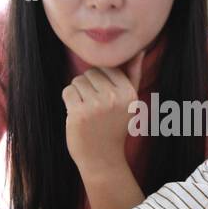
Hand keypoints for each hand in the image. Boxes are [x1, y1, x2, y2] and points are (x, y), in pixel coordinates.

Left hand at [62, 53, 144, 169]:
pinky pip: (68, 91)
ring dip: (77, 93)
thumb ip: (134, 75)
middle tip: (94, 106)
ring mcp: (96, 106)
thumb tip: (139, 50)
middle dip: (88, 86)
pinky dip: (68, 101)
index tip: (103, 98)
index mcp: (128, 93)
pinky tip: (76, 113)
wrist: (102, 158)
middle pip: (90, 72)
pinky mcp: (79, 113)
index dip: (101, 80)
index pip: (106, 68)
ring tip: (86, 109)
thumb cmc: (114, 127)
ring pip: (77, 81)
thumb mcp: (129, 102)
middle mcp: (114, 98)